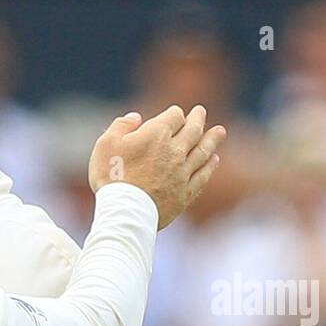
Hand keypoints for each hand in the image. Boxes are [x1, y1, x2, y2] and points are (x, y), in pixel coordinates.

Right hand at [88, 105, 225, 227]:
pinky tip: (214, 160)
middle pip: (193, 130)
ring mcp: (182, 172)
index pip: (174, 116)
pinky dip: (209, 167)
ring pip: (203, 151)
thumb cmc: (111, 177)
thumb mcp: (105, 144)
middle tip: (201, 112)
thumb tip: (136, 117)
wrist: (124, 212)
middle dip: (198, 119)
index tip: (173, 115)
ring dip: (212, 140)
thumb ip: (121, 126)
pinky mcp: (184, 193)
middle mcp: (175, 150)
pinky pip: (202, 176)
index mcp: (157, 134)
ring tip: (219, 132)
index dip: (174, 114)